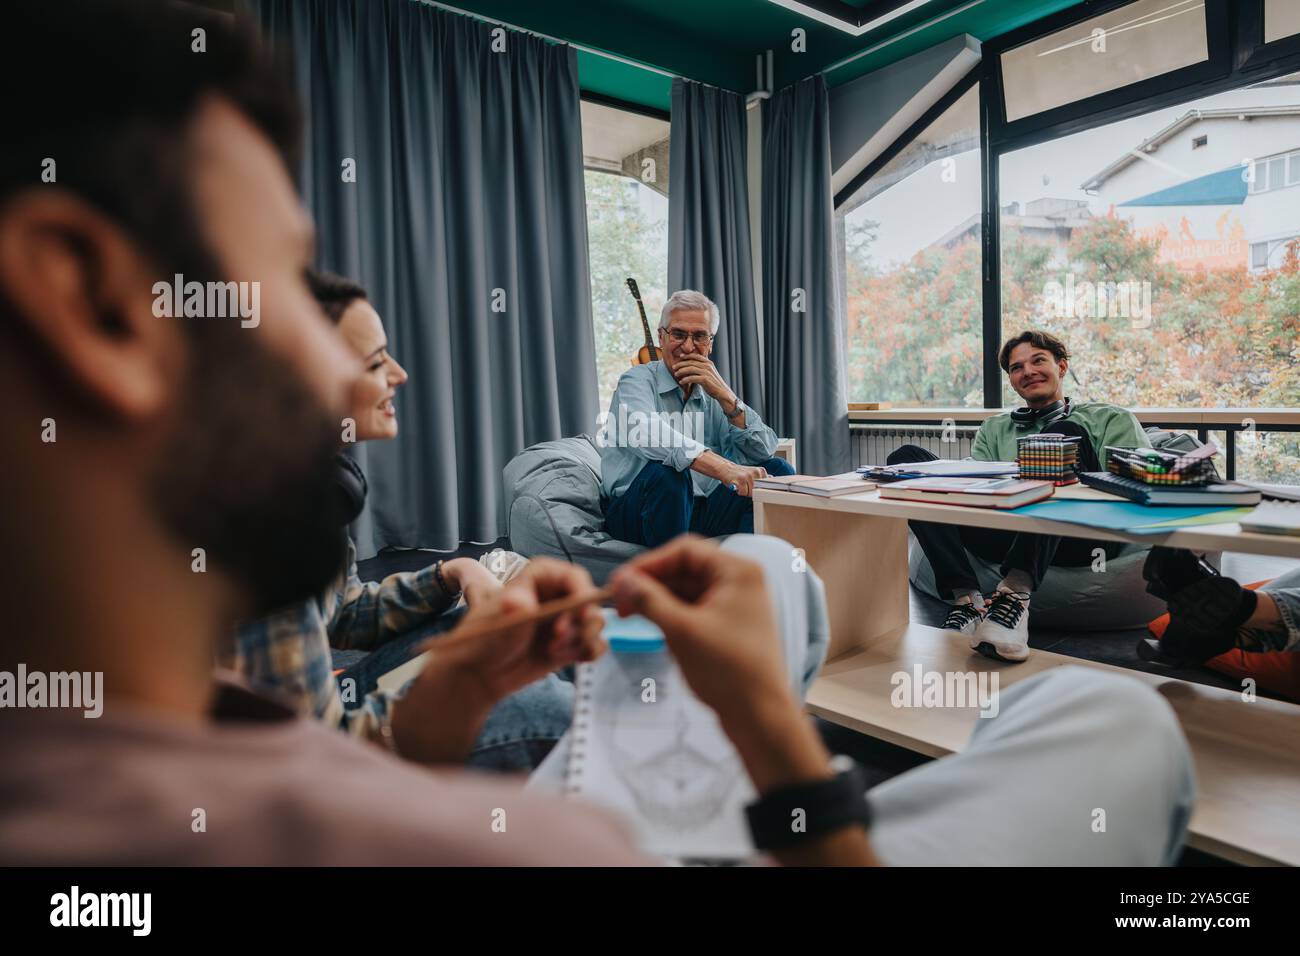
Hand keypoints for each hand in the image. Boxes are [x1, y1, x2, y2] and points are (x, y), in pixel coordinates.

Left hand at [390, 559, 605, 763]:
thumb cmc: (483, 636)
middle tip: (558, 636)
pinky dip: (588, 652)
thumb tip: (520, 601)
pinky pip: (595, 644)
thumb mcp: (496, 618)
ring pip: (594, 624)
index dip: (582, 591)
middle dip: (582, 620)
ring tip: (554, 650)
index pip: (572, 576)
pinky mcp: (570, 644)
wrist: (479, 673)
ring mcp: (566, 621)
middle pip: (590, 601)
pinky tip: (568, 659)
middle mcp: (558, 597)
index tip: (580, 613)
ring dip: (582, 638)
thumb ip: (512, 608)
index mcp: (540, 579)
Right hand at [607, 536, 789, 724]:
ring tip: (630, 616)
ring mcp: (735, 604)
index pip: (685, 550)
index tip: (620, 581)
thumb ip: (649, 600)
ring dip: (658, 600)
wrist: (760, 717)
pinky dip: (672, 614)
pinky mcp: (728, 625)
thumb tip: (622, 579)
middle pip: (685, 568)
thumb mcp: (681, 631)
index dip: (648, 563)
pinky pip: (694, 608)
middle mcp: (739, 581)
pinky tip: (653, 626)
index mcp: (737, 571)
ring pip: (686, 590)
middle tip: (620, 603)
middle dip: (651, 583)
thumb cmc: (728, 671)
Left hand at [672, 355, 733, 405]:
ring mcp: (706, 372)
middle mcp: (707, 366)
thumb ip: (702, 368)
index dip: (687, 356)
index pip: (696, 356)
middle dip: (681, 364)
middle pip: (691, 362)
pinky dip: (685, 379)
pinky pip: (692, 378)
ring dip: (681, 371)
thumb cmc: (714, 383)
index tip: (680, 357)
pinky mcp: (705, 379)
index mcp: (708, 363)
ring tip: (676, 374)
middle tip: (674, 367)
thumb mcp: (709, 373)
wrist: (722, 392)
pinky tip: (681, 382)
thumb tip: (691, 367)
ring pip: (690, 369)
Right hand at [724, 463, 767, 496]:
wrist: (726, 468)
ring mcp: (748, 476)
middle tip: (745, 484)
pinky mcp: (740, 480)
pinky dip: (739, 492)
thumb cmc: (740, 473)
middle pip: (757, 491)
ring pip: (750, 493)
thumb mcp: (753, 473)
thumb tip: (772, 478)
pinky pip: (743, 493)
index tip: (753, 486)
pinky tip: (736, 485)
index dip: (757, 489)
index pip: (764, 487)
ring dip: (744, 492)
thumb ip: (762, 477)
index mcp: (761, 471)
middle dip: (750, 491)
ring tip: (740, 484)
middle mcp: (755, 473)